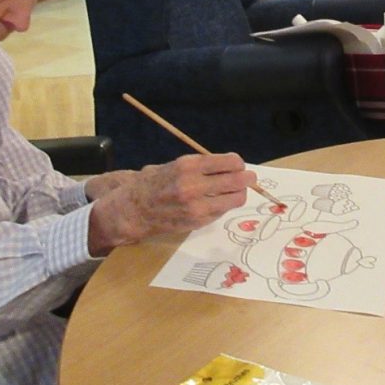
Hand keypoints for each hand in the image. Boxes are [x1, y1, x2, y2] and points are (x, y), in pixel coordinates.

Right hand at [87, 153, 255, 254]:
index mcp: (189, 165)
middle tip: (249, 179)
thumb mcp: (177, 165)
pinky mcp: (198, 222)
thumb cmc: (157, 182)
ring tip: (237, 191)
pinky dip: (224, 206)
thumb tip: (232, 166)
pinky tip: (218, 203)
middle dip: (247, 179)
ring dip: (239, 194)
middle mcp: (194, 185)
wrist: (135, 208)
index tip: (238, 165)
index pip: (230, 162)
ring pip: (235, 199)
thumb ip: (202, 166)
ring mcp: (196, 206)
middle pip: (237, 181)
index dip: (238, 164)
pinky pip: (223, 212)